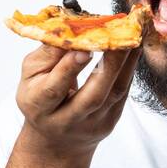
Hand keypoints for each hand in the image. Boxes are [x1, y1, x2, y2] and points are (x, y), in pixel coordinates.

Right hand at [16, 43, 140, 159]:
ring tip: (134, 36)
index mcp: (39, 106)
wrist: (56, 139)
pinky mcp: (110, 122)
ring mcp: (92, 124)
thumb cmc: (40, 96)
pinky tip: (134, 50)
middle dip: (109, 65)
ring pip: (114, 94)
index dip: (69, 68)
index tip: (85, 47)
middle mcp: (67, 120)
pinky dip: (130, 69)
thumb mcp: (32, 74)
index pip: (55, 89)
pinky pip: (123, 93)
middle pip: (92, 97)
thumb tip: (71, 28)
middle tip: (121, 36)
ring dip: (127, 63)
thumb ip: (48, 53)